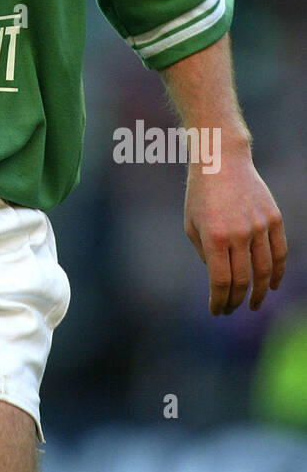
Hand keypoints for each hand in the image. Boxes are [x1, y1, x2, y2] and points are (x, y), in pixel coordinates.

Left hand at [184, 148, 285, 314]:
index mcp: (215, 237)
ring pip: (264, 270)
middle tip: (231, 310)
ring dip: (259, 293)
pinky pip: (279, 252)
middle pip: (243, 280)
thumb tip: (220, 279)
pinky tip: (272, 285)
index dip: (219, 301)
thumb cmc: (200, 195)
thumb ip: (205, 254)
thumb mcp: (191, 225)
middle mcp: (239, 233)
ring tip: (253, 304)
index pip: (220, 281)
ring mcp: (259, 225)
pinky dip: (278, 272)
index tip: (216, 310)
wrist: (221, 160)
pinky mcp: (273, 218)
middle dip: (236, 301)